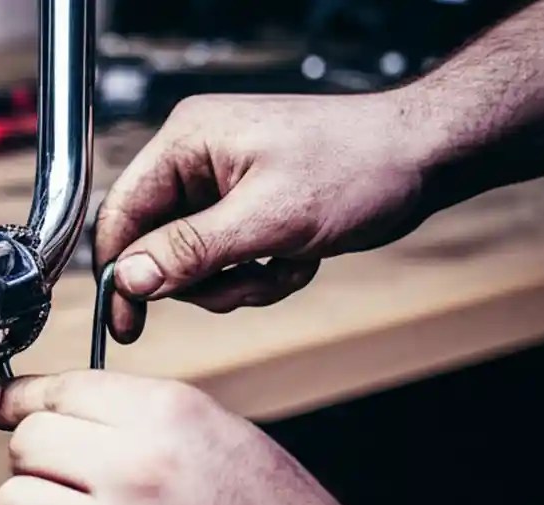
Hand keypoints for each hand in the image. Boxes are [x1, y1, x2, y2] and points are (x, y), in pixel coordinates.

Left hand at [0, 371, 537, 504]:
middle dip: (33, 463)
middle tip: (57, 485)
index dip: (23, 401)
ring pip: (12, 503)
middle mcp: (141, 467)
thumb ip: (148, 421)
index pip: (60, 388)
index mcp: (171, 416)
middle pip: (28, 441)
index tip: (1, 408)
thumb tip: (71, 410)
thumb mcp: (225, 438)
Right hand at [96, 91, 436, 341]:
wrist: (424, 156)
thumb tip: (130, 278)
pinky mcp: (246, 208)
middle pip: (156, 246)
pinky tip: (297, 258)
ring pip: (193, 263)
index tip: (126, 323)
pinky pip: (226, 262)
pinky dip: (260, 274)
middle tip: (246, 283)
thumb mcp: (268, 218)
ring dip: (238, 281)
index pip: (122, 213)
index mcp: (187, 142)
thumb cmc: (358, 166)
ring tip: (281, 266)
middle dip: (204, 279)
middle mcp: (196, 160)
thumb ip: (191, 250)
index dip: (120, 272)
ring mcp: (221, 185)